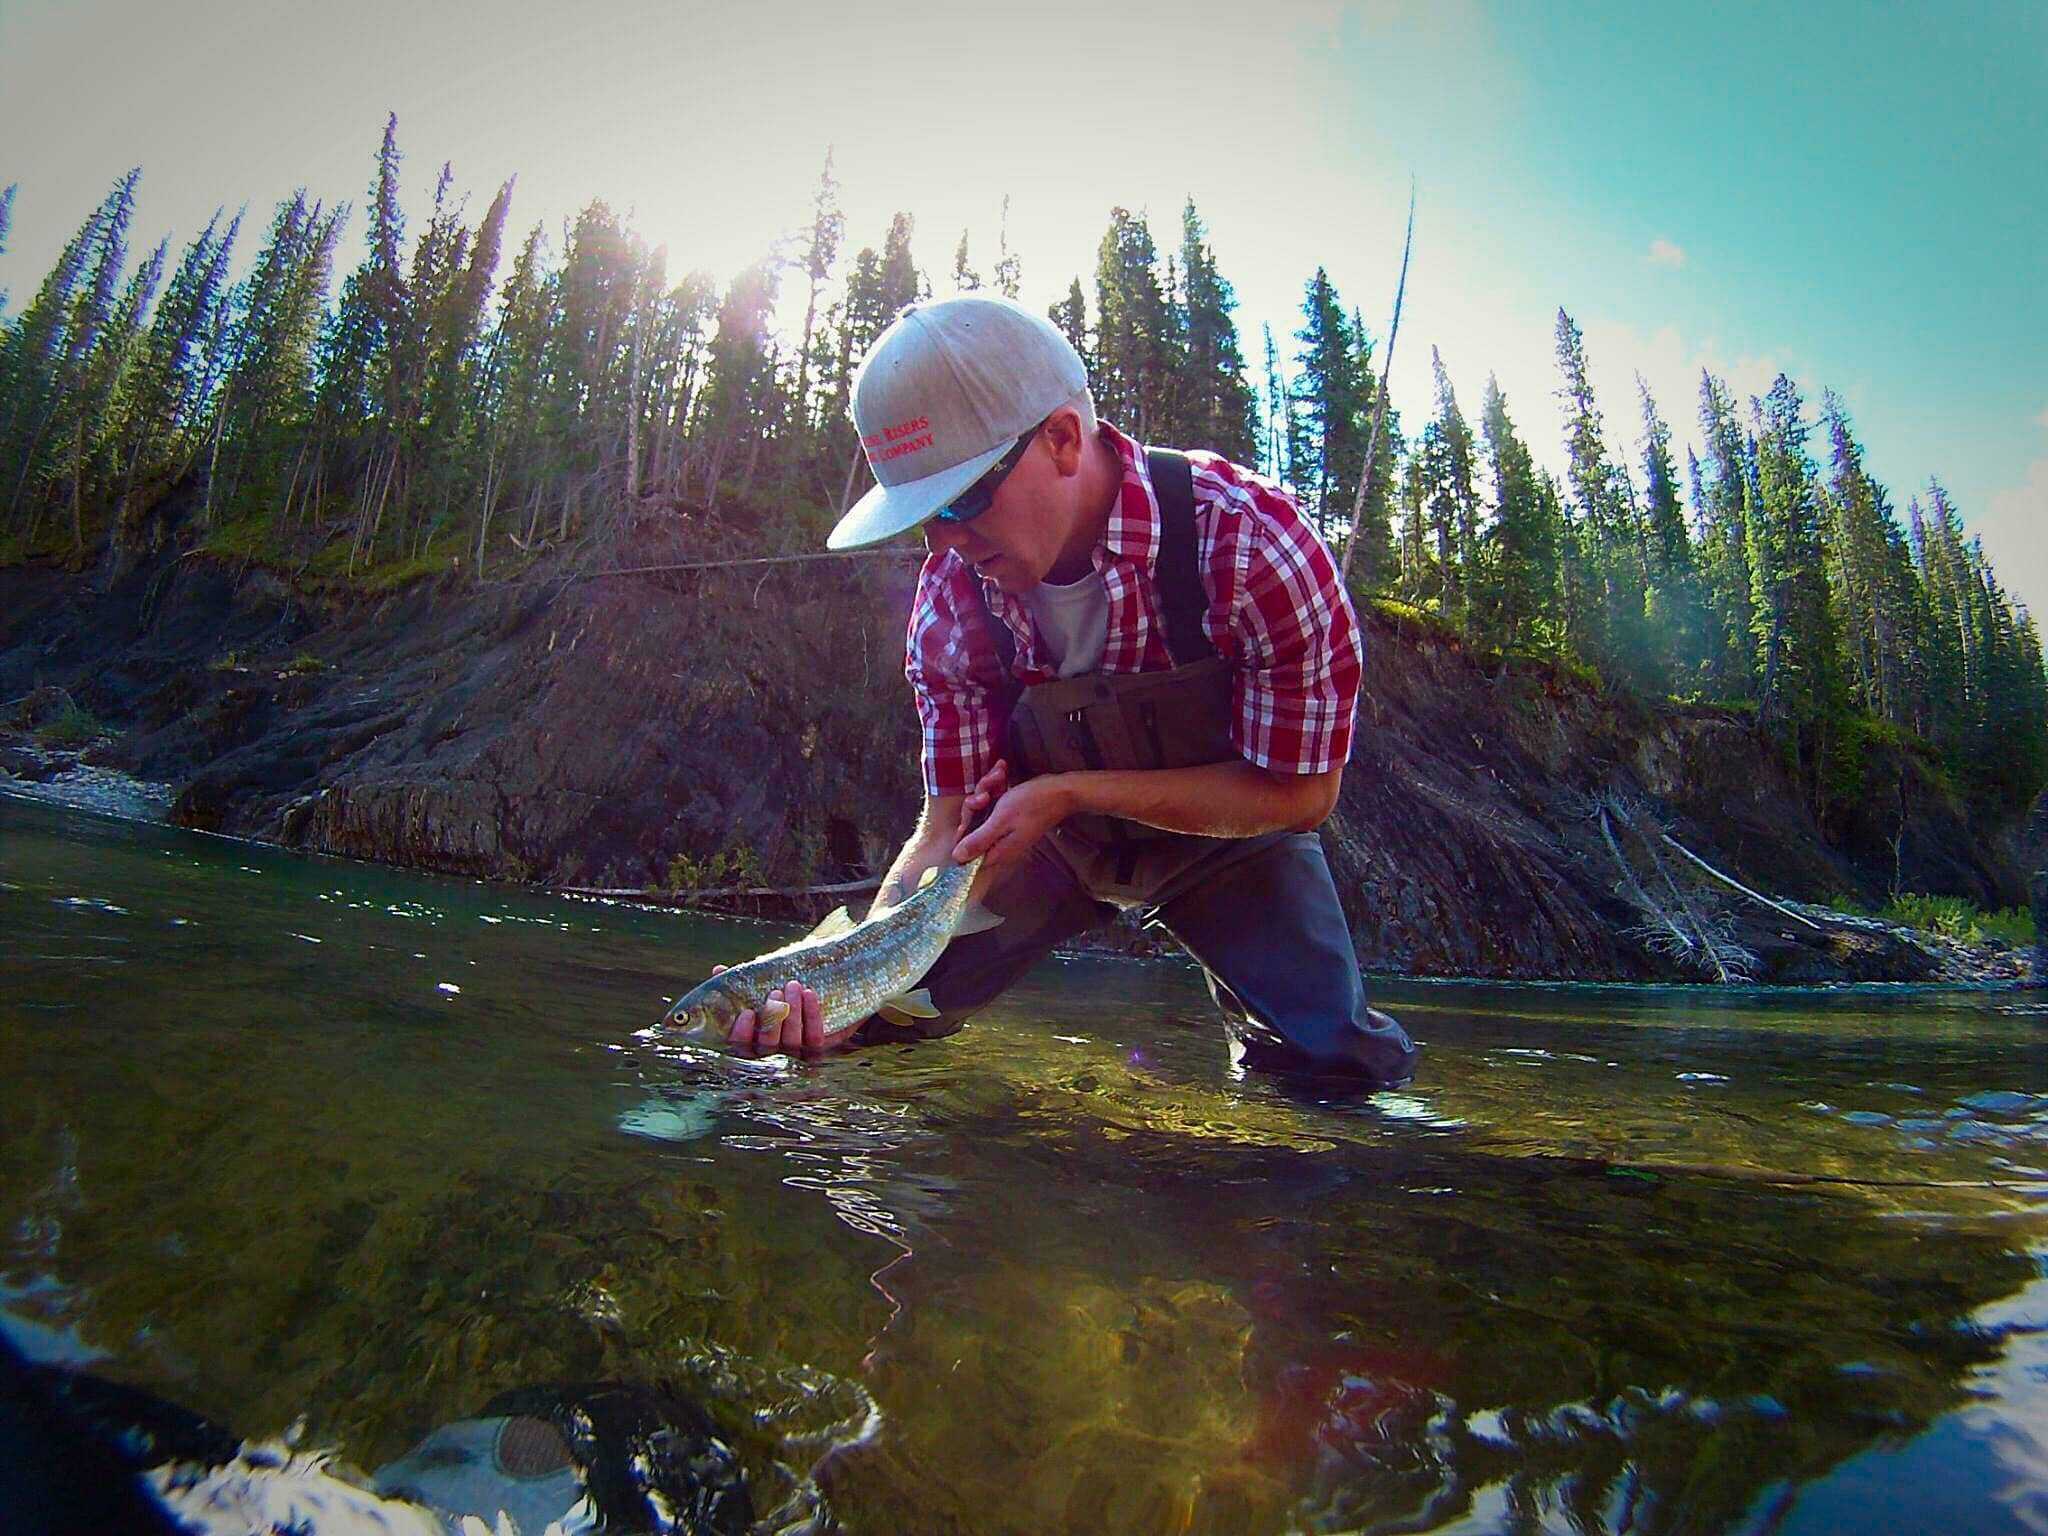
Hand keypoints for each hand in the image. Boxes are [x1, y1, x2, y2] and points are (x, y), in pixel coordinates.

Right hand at [710, 967, 850, 1057]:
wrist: (816, 1009)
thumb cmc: (772, 1002)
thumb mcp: (753, 993)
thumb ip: (734, 986)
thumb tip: (718, 970)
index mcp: (750, 1045)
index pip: (740, 1047)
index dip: (743, 1033)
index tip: (747, 1012)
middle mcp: (770, 1055)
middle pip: (769, 1044)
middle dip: (772, 1018)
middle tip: (775, 992)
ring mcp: (794, 1055)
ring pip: (792, 1041)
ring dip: (793, 1012)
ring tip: (793, 985)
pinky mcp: (816, 1050)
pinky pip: (814, 1037)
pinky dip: (812, 1015)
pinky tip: (809, 993)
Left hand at [951, 774, 1071, 884]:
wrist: (1061, 790)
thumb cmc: (1032, 805)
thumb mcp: (1001, 820)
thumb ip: (979, 840)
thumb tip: (957, 858)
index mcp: (997, 850)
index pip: (968, 852)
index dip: (964, 832)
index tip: (972, 813)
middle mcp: (999, 841)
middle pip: (972, 826)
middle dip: (977, 803)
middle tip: (987, 792)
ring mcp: (1004, 827)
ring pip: (982, 809)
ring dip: (987, 789)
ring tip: (1000, 776)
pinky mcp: (1009, 814)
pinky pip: (994, 802)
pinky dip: (996, 786)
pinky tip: (1002, 772)